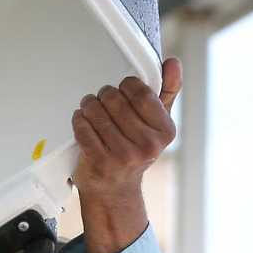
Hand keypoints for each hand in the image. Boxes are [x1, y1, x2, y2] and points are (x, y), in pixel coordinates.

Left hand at [71, 58, 178, 252]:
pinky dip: (79, 120)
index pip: (143, 93)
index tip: (122, 88)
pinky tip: (81, 120)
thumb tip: (172, 63)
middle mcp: (147, 145)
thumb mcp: (156, 123)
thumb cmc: (136, 151)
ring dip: (89, 105)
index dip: (127, 86)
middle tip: (101, 98)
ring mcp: (123, 156)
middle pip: (116, 101)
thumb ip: (166, 91)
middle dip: (105, 95)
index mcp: (165, 132)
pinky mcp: (99, 162)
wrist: (115, 189)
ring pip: (97, 113)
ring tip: (89, 107)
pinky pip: (83, 129)